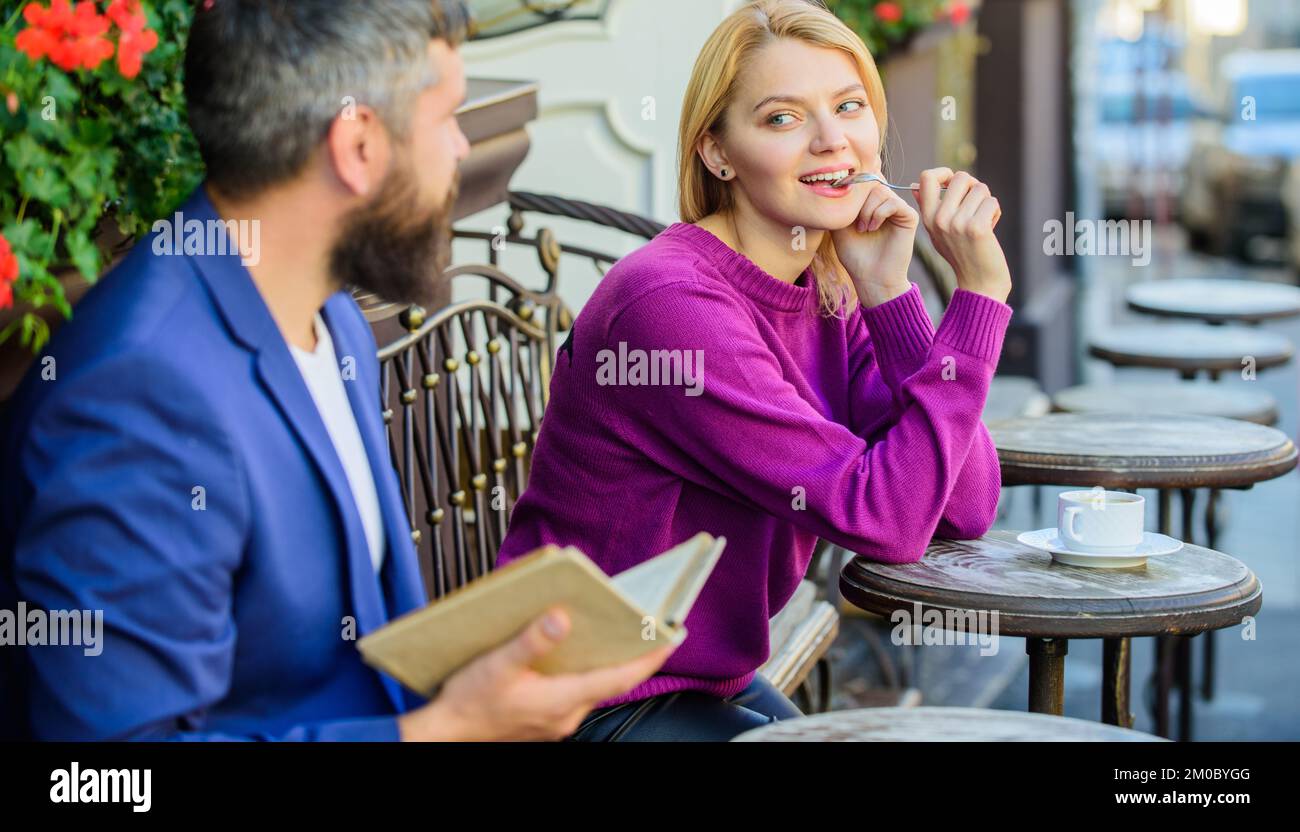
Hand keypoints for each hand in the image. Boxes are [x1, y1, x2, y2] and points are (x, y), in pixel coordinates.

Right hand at [397, 606, 674, 740]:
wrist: (444, 733)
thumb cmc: (468, 703)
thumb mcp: (498, 664)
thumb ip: (533, 640)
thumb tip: (562, 617)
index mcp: (561, 701)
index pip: (619, 677)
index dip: (648, 657)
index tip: (671, 637)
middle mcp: (565, 714)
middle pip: (608, 680)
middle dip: (627, 653)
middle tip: (645, 624)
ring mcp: (555, 720)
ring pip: (590, 686)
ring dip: (600, 660)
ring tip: (611, 628)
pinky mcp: (543, 718)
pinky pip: (572, 691)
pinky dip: (578, 670)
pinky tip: (569, 650)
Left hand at [830, 177, 918, 306]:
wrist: (870, 278)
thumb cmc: (854, 254)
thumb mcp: (840, 224)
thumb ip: (842, 202)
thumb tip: (841, 180)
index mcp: (871, 202)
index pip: (864, 179)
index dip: (853, 187)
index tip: (845, 208)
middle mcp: (886, 202)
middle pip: (872, 182)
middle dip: (859, 201)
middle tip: (855, 224)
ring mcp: (898, 208)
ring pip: (881, 191)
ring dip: (867, 210)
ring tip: (863, 229)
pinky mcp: (909, 216)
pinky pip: (893, 202)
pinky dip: (879, 213)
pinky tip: (873, 228)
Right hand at [913, 168, 1011, 303]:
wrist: (979, 283)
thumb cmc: (961, 255)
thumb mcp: (937, 233)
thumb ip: (928, 209)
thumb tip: (916, 186)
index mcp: (927, 218)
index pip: (927, 177)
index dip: (945, 173)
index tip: (954, 183)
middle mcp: (939, 220)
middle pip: (960, 177)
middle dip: (973, 187)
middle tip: (975, 204)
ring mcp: (957, 224)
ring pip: (980, 189)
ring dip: (986, 202)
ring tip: (982, 221)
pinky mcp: (977, 228)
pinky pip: (991, 202)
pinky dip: (995, 212)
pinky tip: (990, 228)